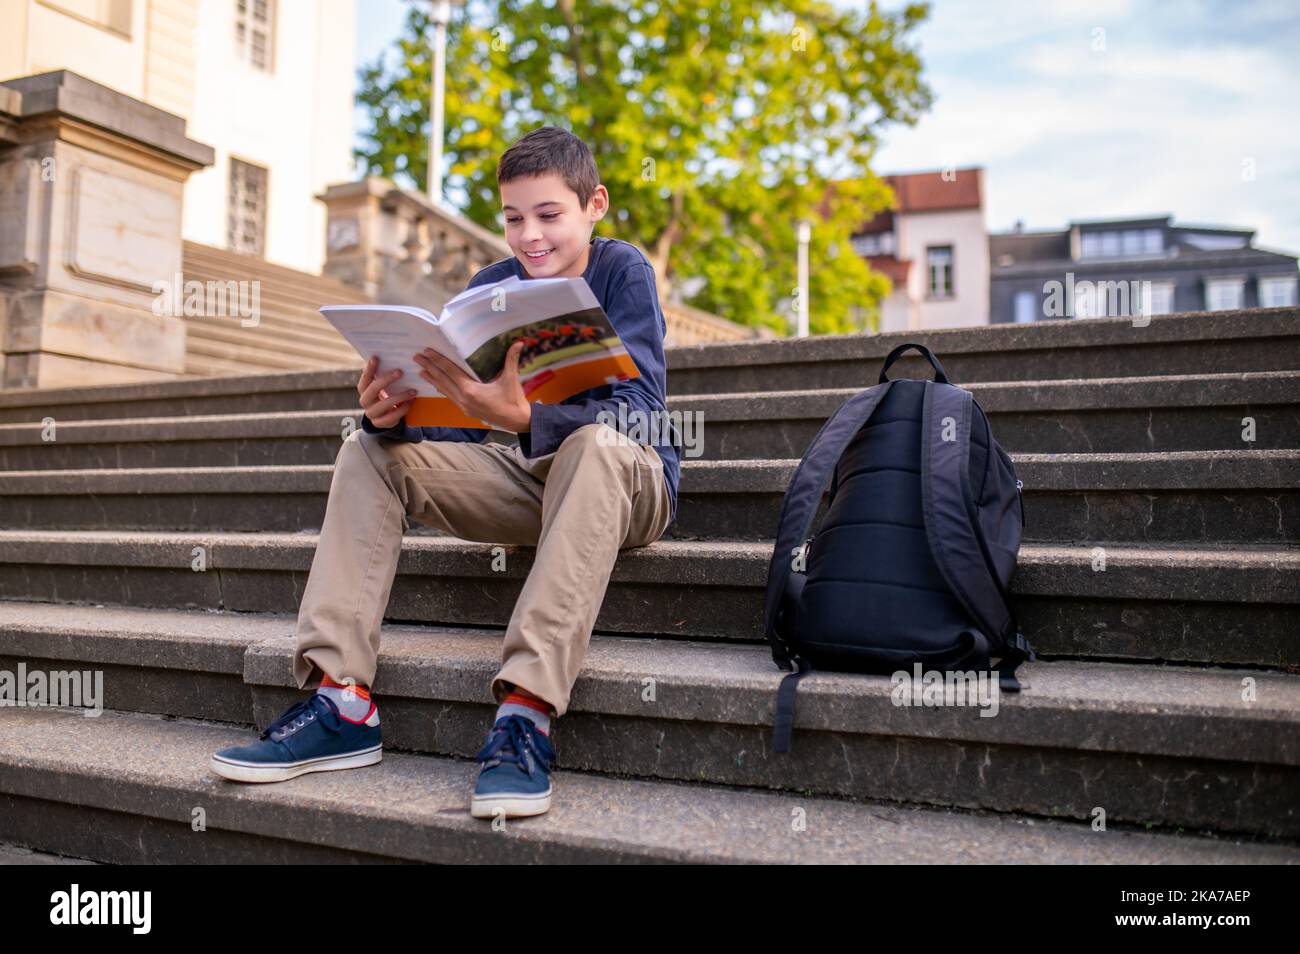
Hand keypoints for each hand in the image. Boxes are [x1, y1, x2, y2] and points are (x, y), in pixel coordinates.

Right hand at [357, 356, 416, 428]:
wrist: (383, 417)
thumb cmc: (384, 396)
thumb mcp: (382, 387)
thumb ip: (383, 376)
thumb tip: (393, 359)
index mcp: (363, 390)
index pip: (364, 378)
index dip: (369, 369)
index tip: (376, 358)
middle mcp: (364, 401)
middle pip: (373, 389)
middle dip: (387, 380)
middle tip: (400, 372)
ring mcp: (371, 413)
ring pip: (384, 404)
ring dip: (400, 396)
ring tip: (413, 391)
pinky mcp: (380, 423)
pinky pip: (392, 416)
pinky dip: (403, 409)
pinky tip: (411, 402)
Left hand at [413, 341, 532, 431]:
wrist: (517, 421)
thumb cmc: (514, 400)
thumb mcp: (511, 379)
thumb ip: (511, 360)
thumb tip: (519, 342)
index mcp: (471, 390)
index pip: (450, 371)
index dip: (438, 360)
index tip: (427, 352)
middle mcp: (463, 398)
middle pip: (443, 380)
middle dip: (429, 367)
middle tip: (416, 357)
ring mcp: (464, 406)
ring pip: (444, 389)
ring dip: (433, 379)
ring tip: (421, 370)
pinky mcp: (466, 410)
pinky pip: (450, 396)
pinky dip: (442, 388)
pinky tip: (436, 385)